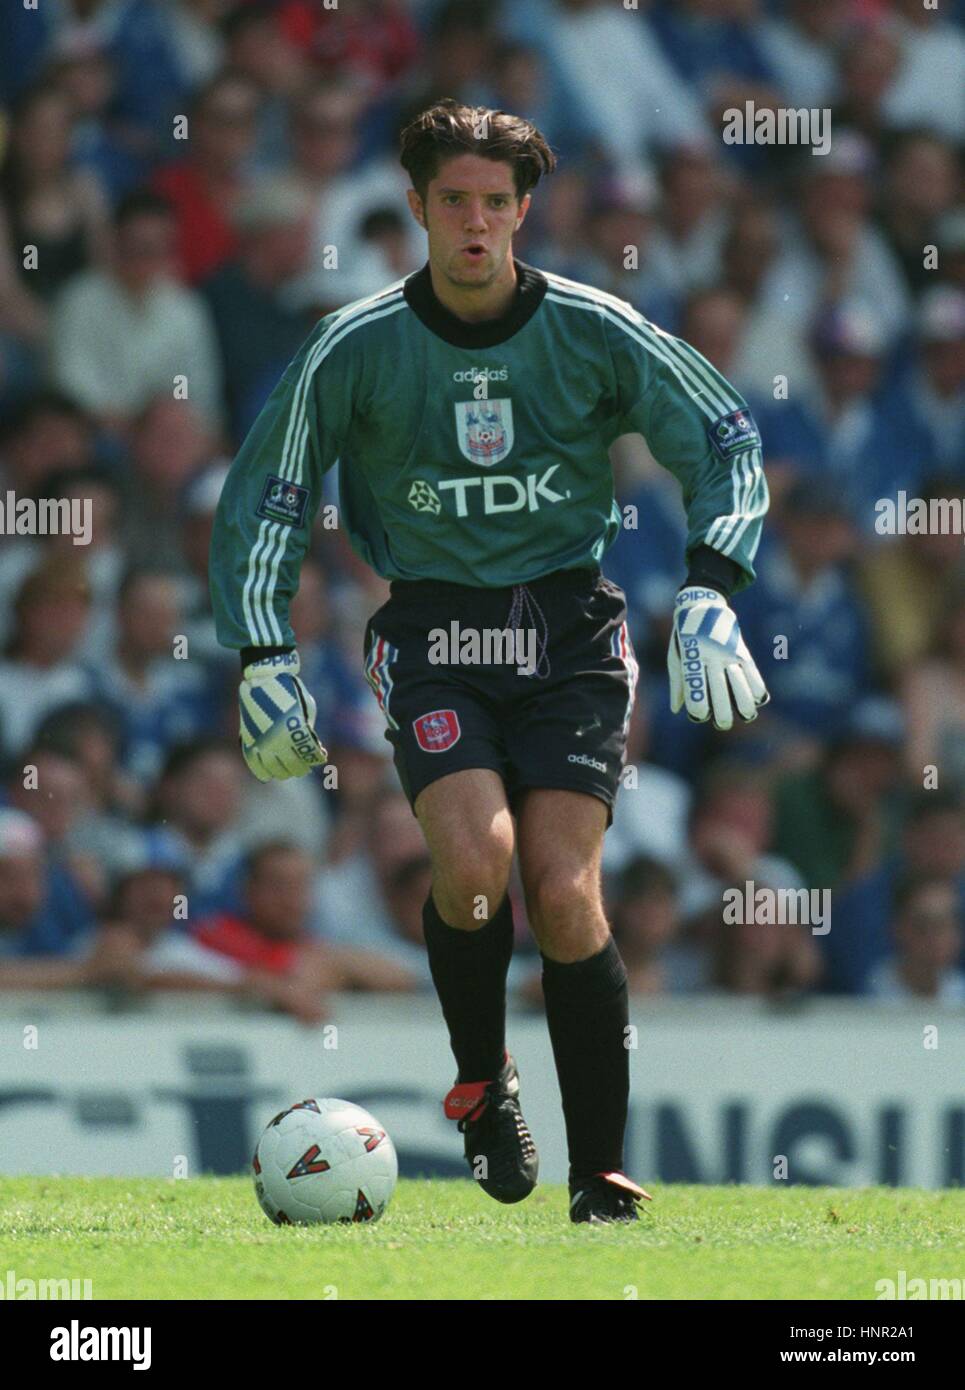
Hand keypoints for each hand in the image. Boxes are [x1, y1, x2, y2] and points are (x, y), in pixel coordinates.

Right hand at [239, 650, 326, 781]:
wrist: (265, 677)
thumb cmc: (292, 692)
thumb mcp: (308, 710)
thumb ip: (309, 732)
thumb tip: (315, 749)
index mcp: (294, 734)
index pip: (307, 759)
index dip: (314, 760)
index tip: (317, 758)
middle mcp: (276, 741)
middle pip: (291, 769)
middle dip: (300, 768)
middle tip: (302, 766)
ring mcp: (260, 742)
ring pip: (273, 771)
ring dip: (282, 771)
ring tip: (286, 768)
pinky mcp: (248, 739)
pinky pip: (253, 764)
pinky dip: (262, 771)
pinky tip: (268, 773)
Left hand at [668, 586, 768, 730]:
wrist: (702, 604)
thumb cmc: (684, 635)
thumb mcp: (675, 656)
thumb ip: (678, 683)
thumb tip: (677, 709)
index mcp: (691, 658)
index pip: (695, 686)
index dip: (698, 704)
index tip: (700, 716)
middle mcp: (711, 657)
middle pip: (719, 687)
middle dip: (722, 709)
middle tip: (723, 725)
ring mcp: (727, 653)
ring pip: (739, 680)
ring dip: (744, 700)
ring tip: (747, 717)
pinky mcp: (740, 650)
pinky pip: (751, 670)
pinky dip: (756, 685)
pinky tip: (759, 700)